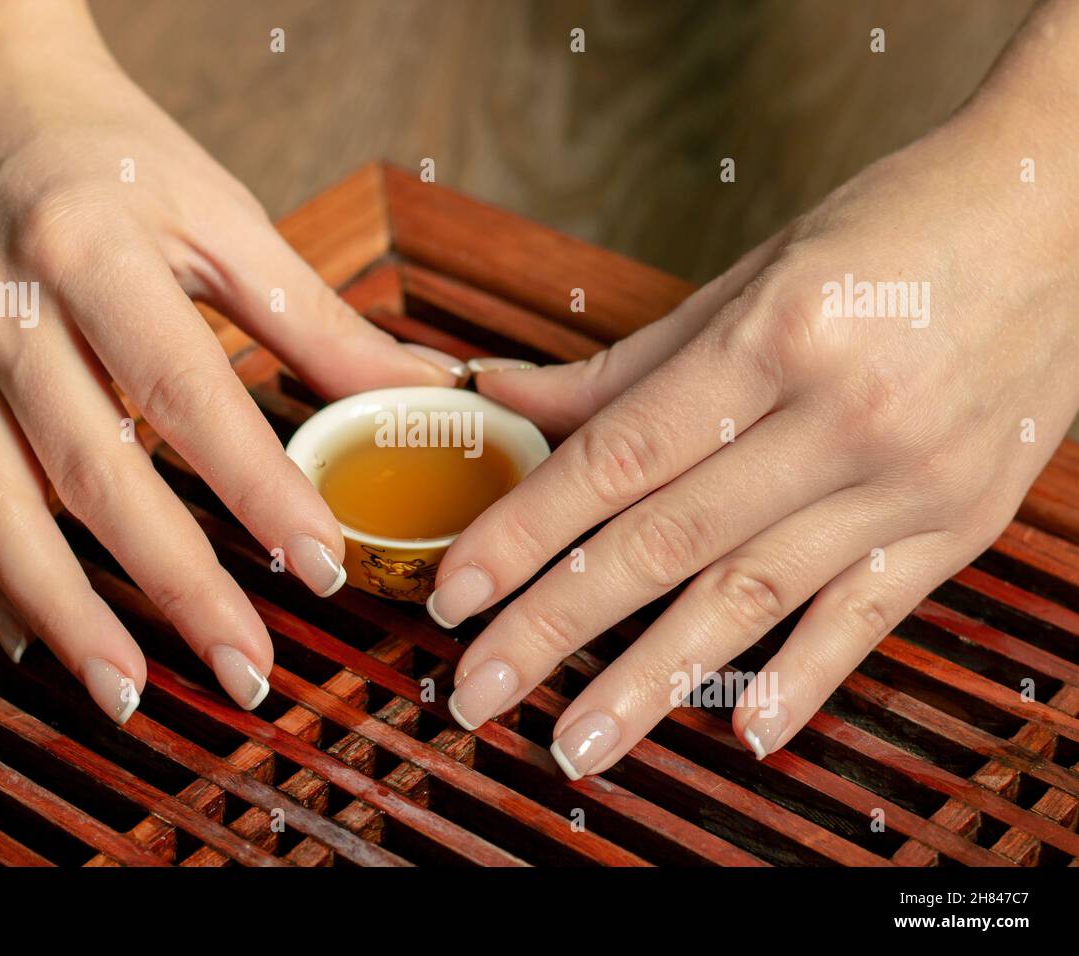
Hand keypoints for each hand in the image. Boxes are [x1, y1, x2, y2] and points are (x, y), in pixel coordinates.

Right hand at [0, 0, 462, 721]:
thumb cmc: (114, 150)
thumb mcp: (220, 214)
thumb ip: (313, 316)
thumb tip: (420, 390)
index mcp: (91, 251)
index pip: (184, 391)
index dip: (255, 487)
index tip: (321, 567)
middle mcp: (8, 312)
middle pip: (92, 471)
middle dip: (172, 583)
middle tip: (247, 668)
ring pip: (0, 508)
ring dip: (65, 613)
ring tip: (130, 697)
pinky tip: (35, 645)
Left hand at [430, 4, 1078, 776]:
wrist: (1064, 210)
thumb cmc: (898, 228)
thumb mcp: (752, 277)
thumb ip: (627, 363)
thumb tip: (507, 398)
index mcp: (776, 337)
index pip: (619, 459)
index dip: (524, 532)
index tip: (454, 592)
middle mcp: (843, 417)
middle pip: (666, 541)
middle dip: (555, 626)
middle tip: (475, 691)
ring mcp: (910, 481)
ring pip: (754, 597)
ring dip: (652, 681)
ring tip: (575, 743)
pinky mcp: (962, 525)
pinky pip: (871, 617)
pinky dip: (805, 679)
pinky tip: (741, 734)